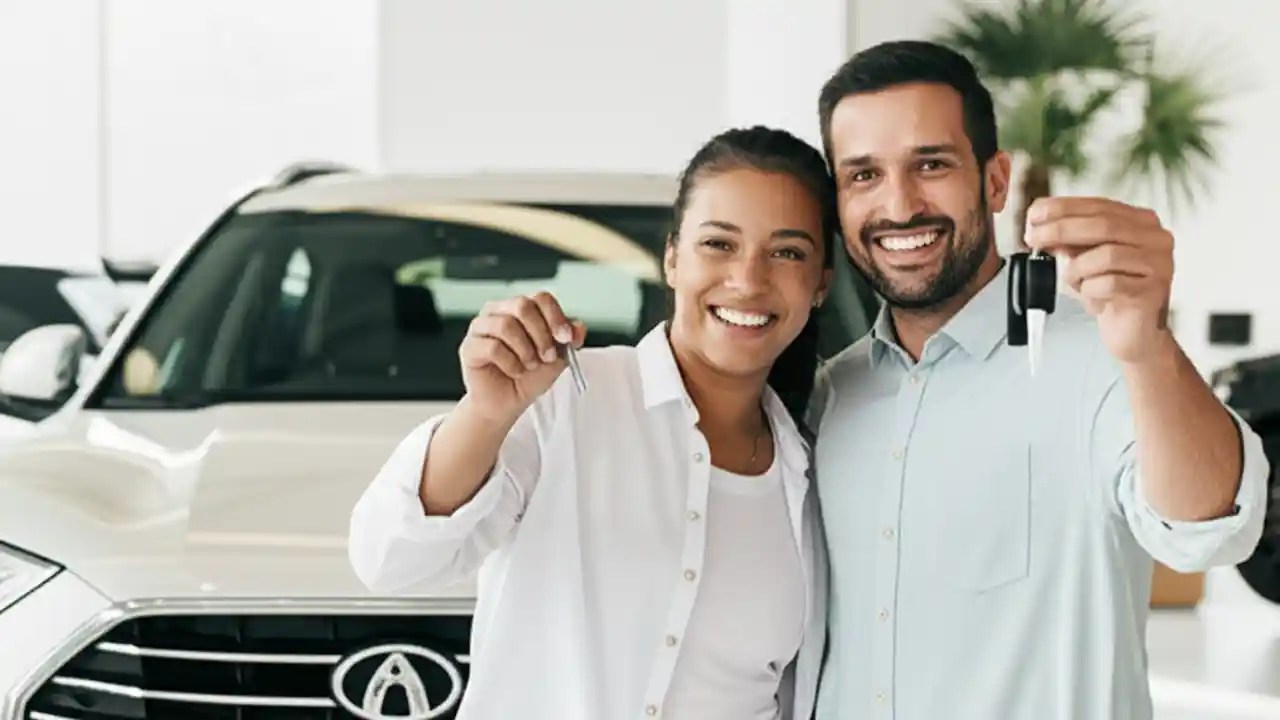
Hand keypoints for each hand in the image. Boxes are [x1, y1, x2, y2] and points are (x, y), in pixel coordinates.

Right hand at [459, 292, 586, 422]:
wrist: (508, 403)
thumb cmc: (529, 376)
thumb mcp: (558, 358)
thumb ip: (568, 340)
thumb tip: (578, 327)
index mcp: (520, 309)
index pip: (540, 298)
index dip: (556, 316)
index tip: (565, 338)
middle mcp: (498, 312)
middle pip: (522, 306)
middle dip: (541, 334)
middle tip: (547, 356)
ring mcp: (480, 328)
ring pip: (506, 325)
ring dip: (525, 350)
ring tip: (529, 366)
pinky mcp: (469, 347)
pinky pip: (492, 348)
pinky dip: (510, 363)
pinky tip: (515, 371)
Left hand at [1024, 197, 1175, 364]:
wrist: (1133, 332)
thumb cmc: (1109, 292)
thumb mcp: (1085, 259)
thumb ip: (1069, 240)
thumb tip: (1040, 226)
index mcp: (1140, 222)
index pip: (1099, 205)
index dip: (1063, 207)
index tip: (1034, 214)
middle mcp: (1156, 238)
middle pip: (1103, 225)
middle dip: (1060, 230)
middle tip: (1034, 239)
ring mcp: (1159, 264)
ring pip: (1107, 255)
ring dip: (1077, 270)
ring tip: (1074, 282)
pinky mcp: (1154, 291)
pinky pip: (1111, 284)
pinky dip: (1090, 291)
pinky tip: (1092, 298)